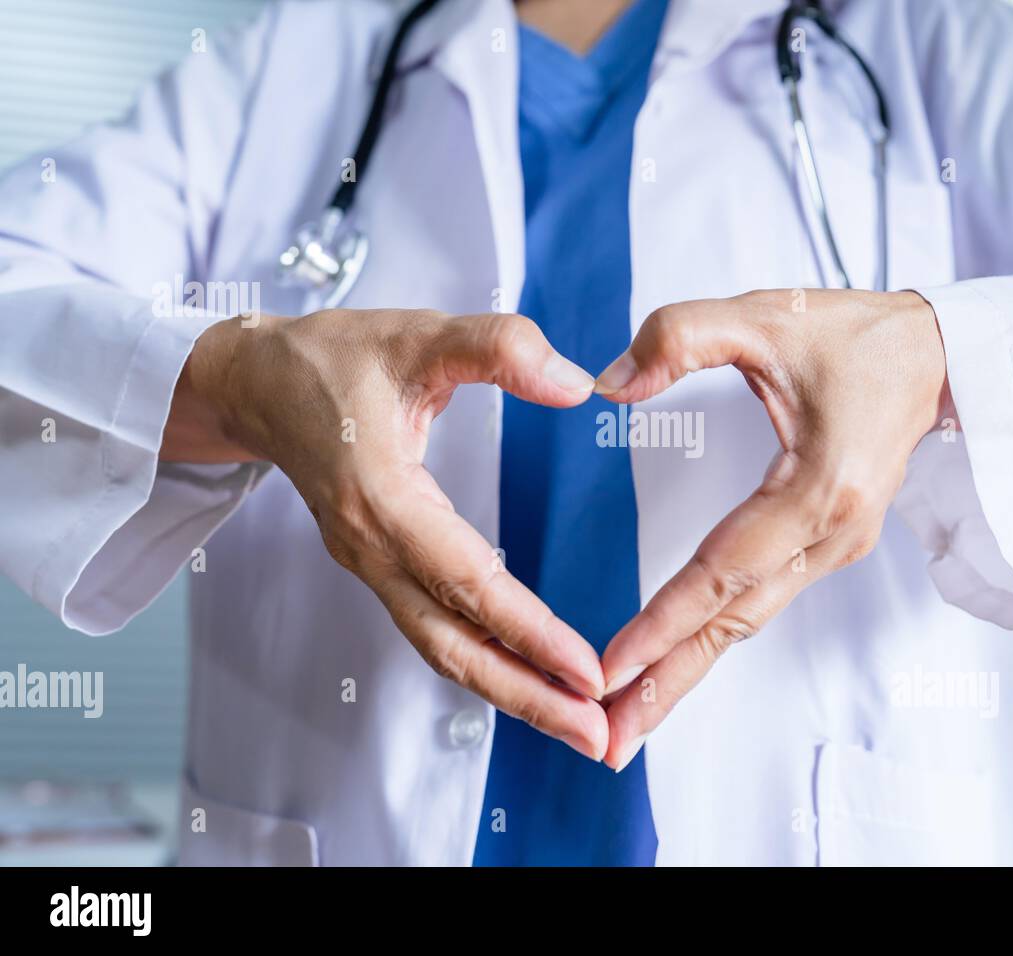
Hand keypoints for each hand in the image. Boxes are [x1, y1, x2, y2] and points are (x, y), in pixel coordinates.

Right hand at [177, 308, 609, 759]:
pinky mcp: (379, 565)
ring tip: (575, 722)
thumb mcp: (416, 334)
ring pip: (444, 647)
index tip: (588, 671)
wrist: (255, 384)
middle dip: (527, 696)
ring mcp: (371, 564)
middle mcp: (371, 548)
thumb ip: (496, 348)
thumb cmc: (331, 359)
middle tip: (596, 738)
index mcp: (380, 497)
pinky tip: (529, 675)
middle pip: (454, 644)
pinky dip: (486, 661)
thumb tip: (575, 384)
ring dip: (511, 691)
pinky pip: (436, 628)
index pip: (466, 582)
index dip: (529, 631)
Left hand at [593, 289, 950, 770]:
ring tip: (631, 720)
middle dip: (668, 683)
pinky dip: (713, 637)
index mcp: (818, 490)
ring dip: (687, 672)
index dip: (661, 622)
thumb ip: (681, 336)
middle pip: (734, 622)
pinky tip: (678, 662)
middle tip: (607, 741)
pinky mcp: (829, 545)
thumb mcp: (765, 316)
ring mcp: (836, 547)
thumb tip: (608, 384)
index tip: (609, 669)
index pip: (721, 572)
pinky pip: (761, 601)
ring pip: (747, 621)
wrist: (937, 355)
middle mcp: (831, 535)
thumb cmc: (858, 338)